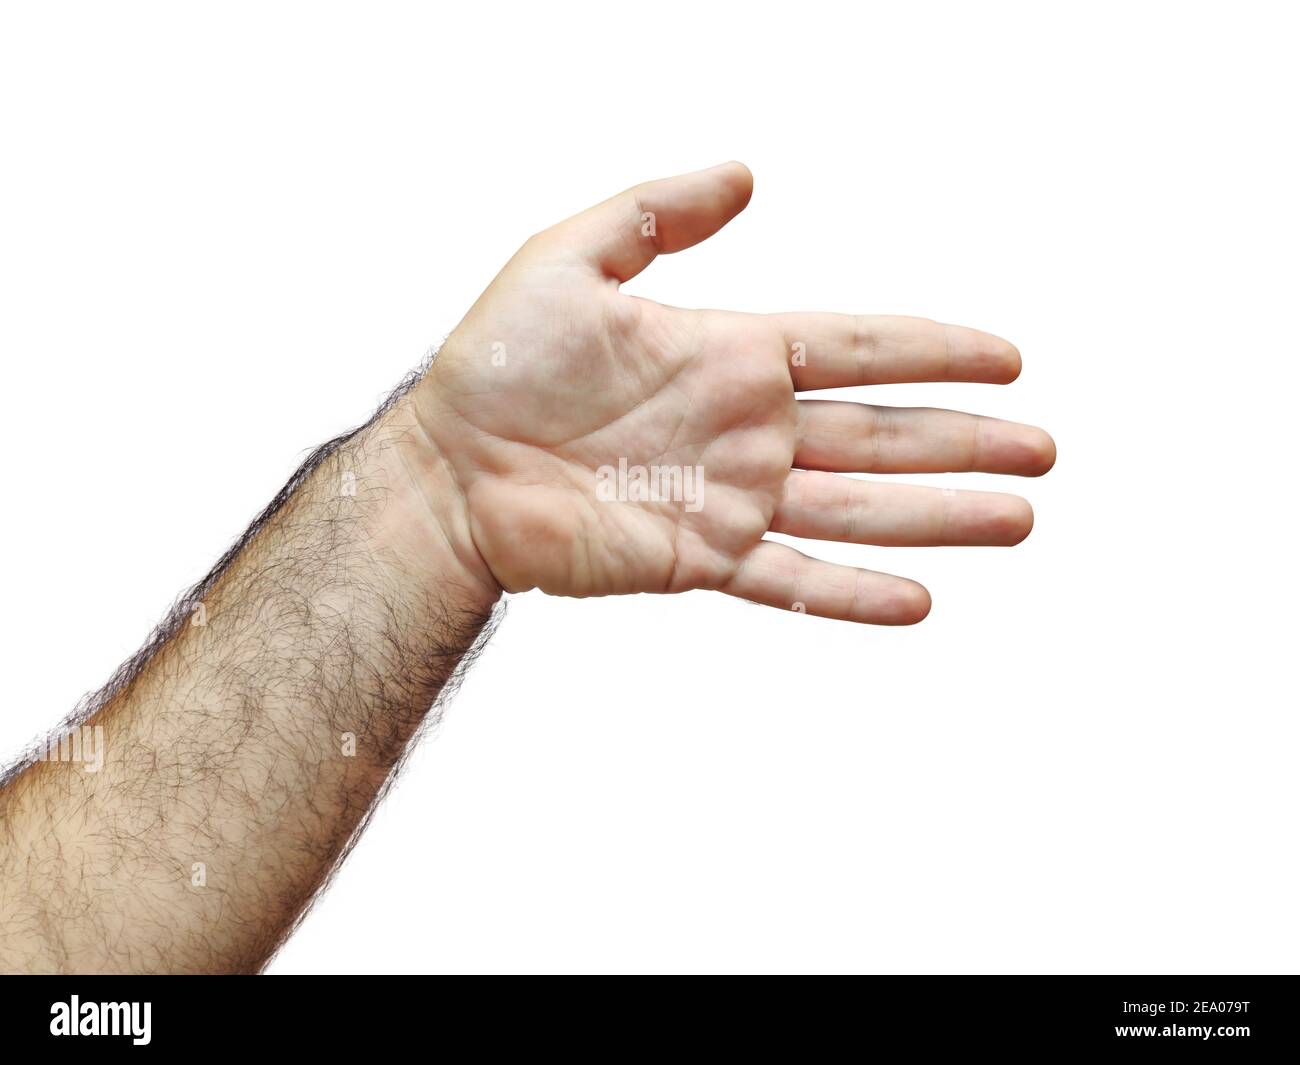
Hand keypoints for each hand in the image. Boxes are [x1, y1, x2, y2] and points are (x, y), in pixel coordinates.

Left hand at [413, 163, 1054, 622]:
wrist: (446, 469)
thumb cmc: (494, 364)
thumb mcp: (570, 257)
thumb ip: (658, 212)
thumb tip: (745, 173)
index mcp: (730, 353)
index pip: (856, 348)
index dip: (932, 351)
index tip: (1007, 358)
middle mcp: (746, 428)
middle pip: (879, 434)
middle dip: (963, 441)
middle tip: (1043, 451)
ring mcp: (728, 498)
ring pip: (854, 509)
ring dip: (938, 515)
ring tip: (1017, 517)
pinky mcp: (696, 559)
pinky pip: (787, 579)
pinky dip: (851, 593)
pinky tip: (918, 599)